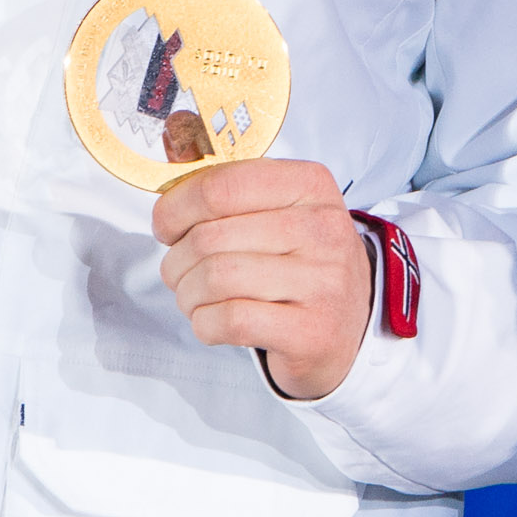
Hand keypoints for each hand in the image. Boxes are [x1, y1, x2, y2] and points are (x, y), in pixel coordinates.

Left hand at [151, 156, 372, 401]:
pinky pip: (232, 320)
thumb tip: (168, 185)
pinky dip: (205, 324)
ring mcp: (323, 283)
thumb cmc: (299, 263)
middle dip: (177, 260)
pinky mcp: (312, 332)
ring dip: (187, 294)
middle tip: (178, 272)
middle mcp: (323, 229)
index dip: (177, 208)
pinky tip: (212, 322)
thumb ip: (230, 193)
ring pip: (217, 278)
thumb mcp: (281, 212)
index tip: (166, 227)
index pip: (222, 186)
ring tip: (193, 298)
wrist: (350, 325)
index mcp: (310, 186)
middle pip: (211, 237)